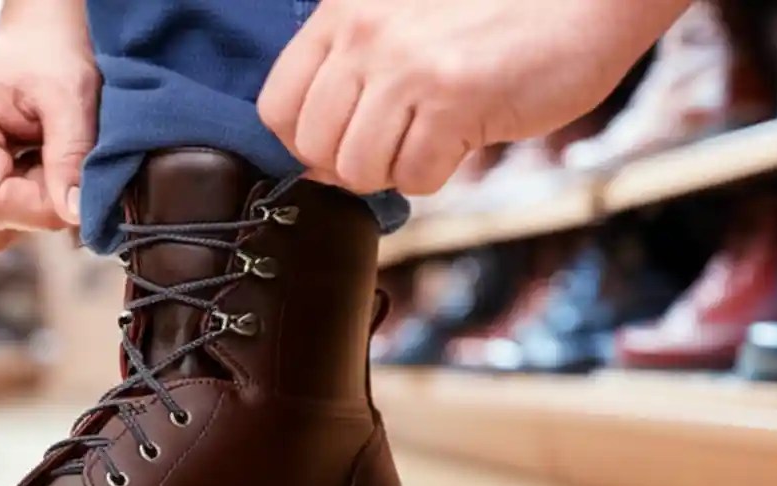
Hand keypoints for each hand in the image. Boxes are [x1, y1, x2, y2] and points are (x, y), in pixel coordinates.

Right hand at [0, 16, 98, 251]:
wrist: (35, 39)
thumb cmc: (52, 58)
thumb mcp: (72, 100)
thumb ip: (72, 159)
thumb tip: (75, 216)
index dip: (42, 209)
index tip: (77, 191)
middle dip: (32, 208)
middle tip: (57, 165)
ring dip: (22, 208)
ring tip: (39, 159)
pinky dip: (12, 203)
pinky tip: (24, 164)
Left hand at [259, 0, 691, 195]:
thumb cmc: (498, 14)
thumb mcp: (404, 18)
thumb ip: (355, 71)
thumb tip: (318, 163)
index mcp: (343, 13)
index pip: (278, 106)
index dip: (307, 142)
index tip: (343, 144)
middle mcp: (365, 35)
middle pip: (314, 147)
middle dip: (354, 162)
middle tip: (401, 142)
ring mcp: (407, 67)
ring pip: (359, 170)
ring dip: (397, 169)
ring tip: (434, 136)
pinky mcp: (453, 99)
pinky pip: (414, 177)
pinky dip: (438, 173)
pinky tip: (465, 136)